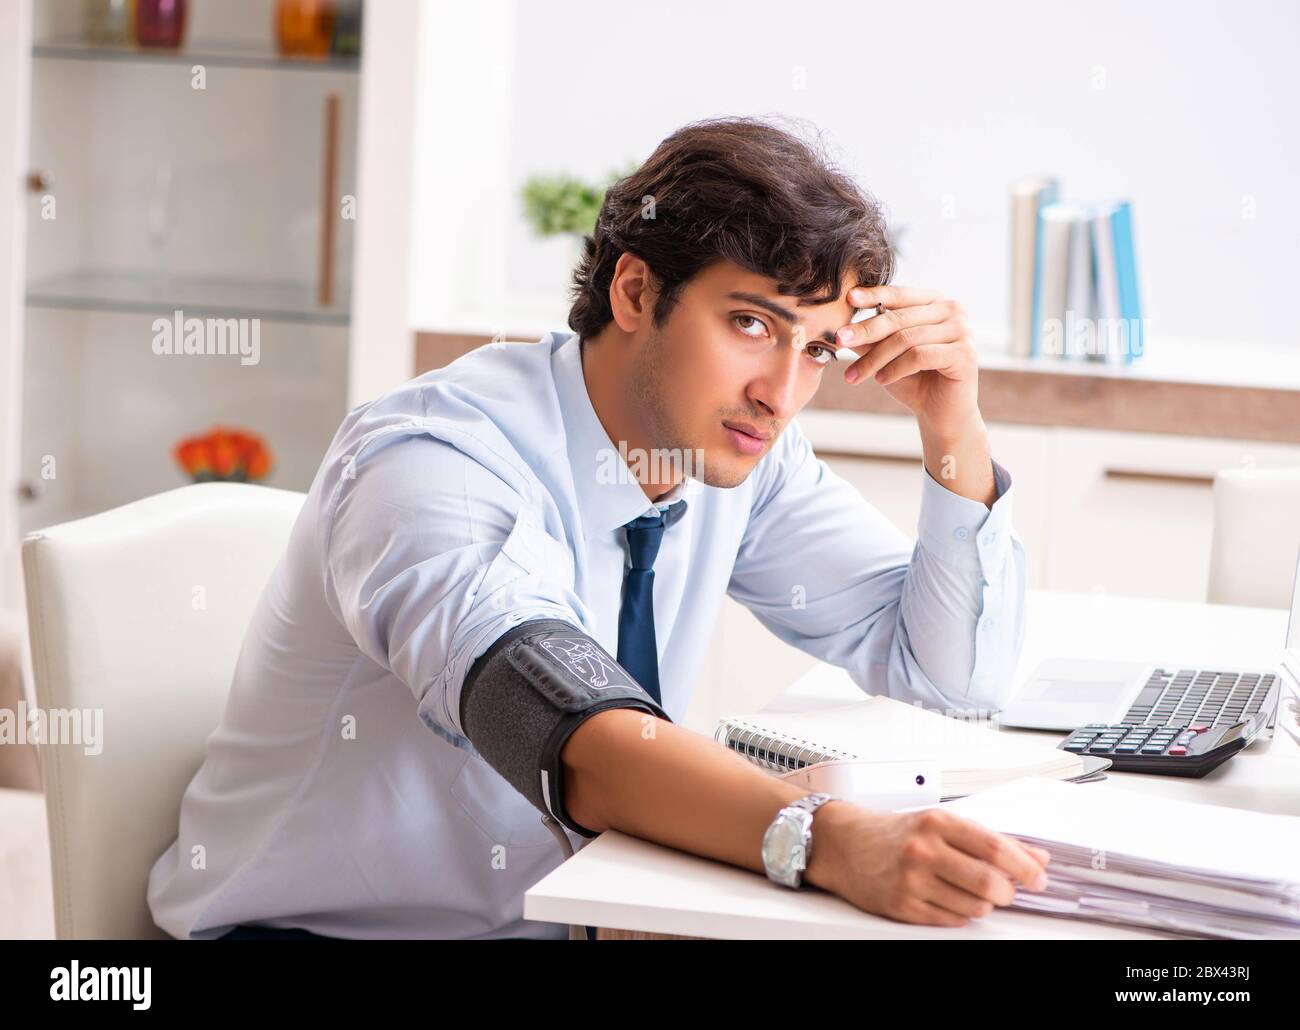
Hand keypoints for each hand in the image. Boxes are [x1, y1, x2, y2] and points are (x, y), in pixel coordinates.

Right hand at [805, 801, 1050, 926]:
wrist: (844, 845)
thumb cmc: (895, 833)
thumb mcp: (940, 825)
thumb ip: (989, 840)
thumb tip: (1036, 857)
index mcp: (936, 822)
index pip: (994, 846)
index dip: (1024, 866)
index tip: (1038, 877)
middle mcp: (923, 849)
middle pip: (988, 882)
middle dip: (1007, 892)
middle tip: (1007, 891)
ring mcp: (911, 880)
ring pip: (974, 906)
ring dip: (984, 904)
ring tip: (970, 892)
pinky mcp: (902, 906)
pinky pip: (951, 920)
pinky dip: (961, 914)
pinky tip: (950, 899)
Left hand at [836, 285, 979, 440]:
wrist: (941, 414)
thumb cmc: (915, 380)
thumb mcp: (887, 356)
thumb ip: (870, 338)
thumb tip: (842, 324)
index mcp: (935, 302)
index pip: (900, 294)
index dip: (874, 295)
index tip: (849, 298)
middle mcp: (953, 310)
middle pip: (899, 318)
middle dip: (866, 331)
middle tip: (839, 340)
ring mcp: (962, 330)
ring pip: (906, 339)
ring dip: (875, 358)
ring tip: (854, 375)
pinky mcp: (964, 353)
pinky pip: (920, 356)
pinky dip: (896, 368)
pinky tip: (881, 380)